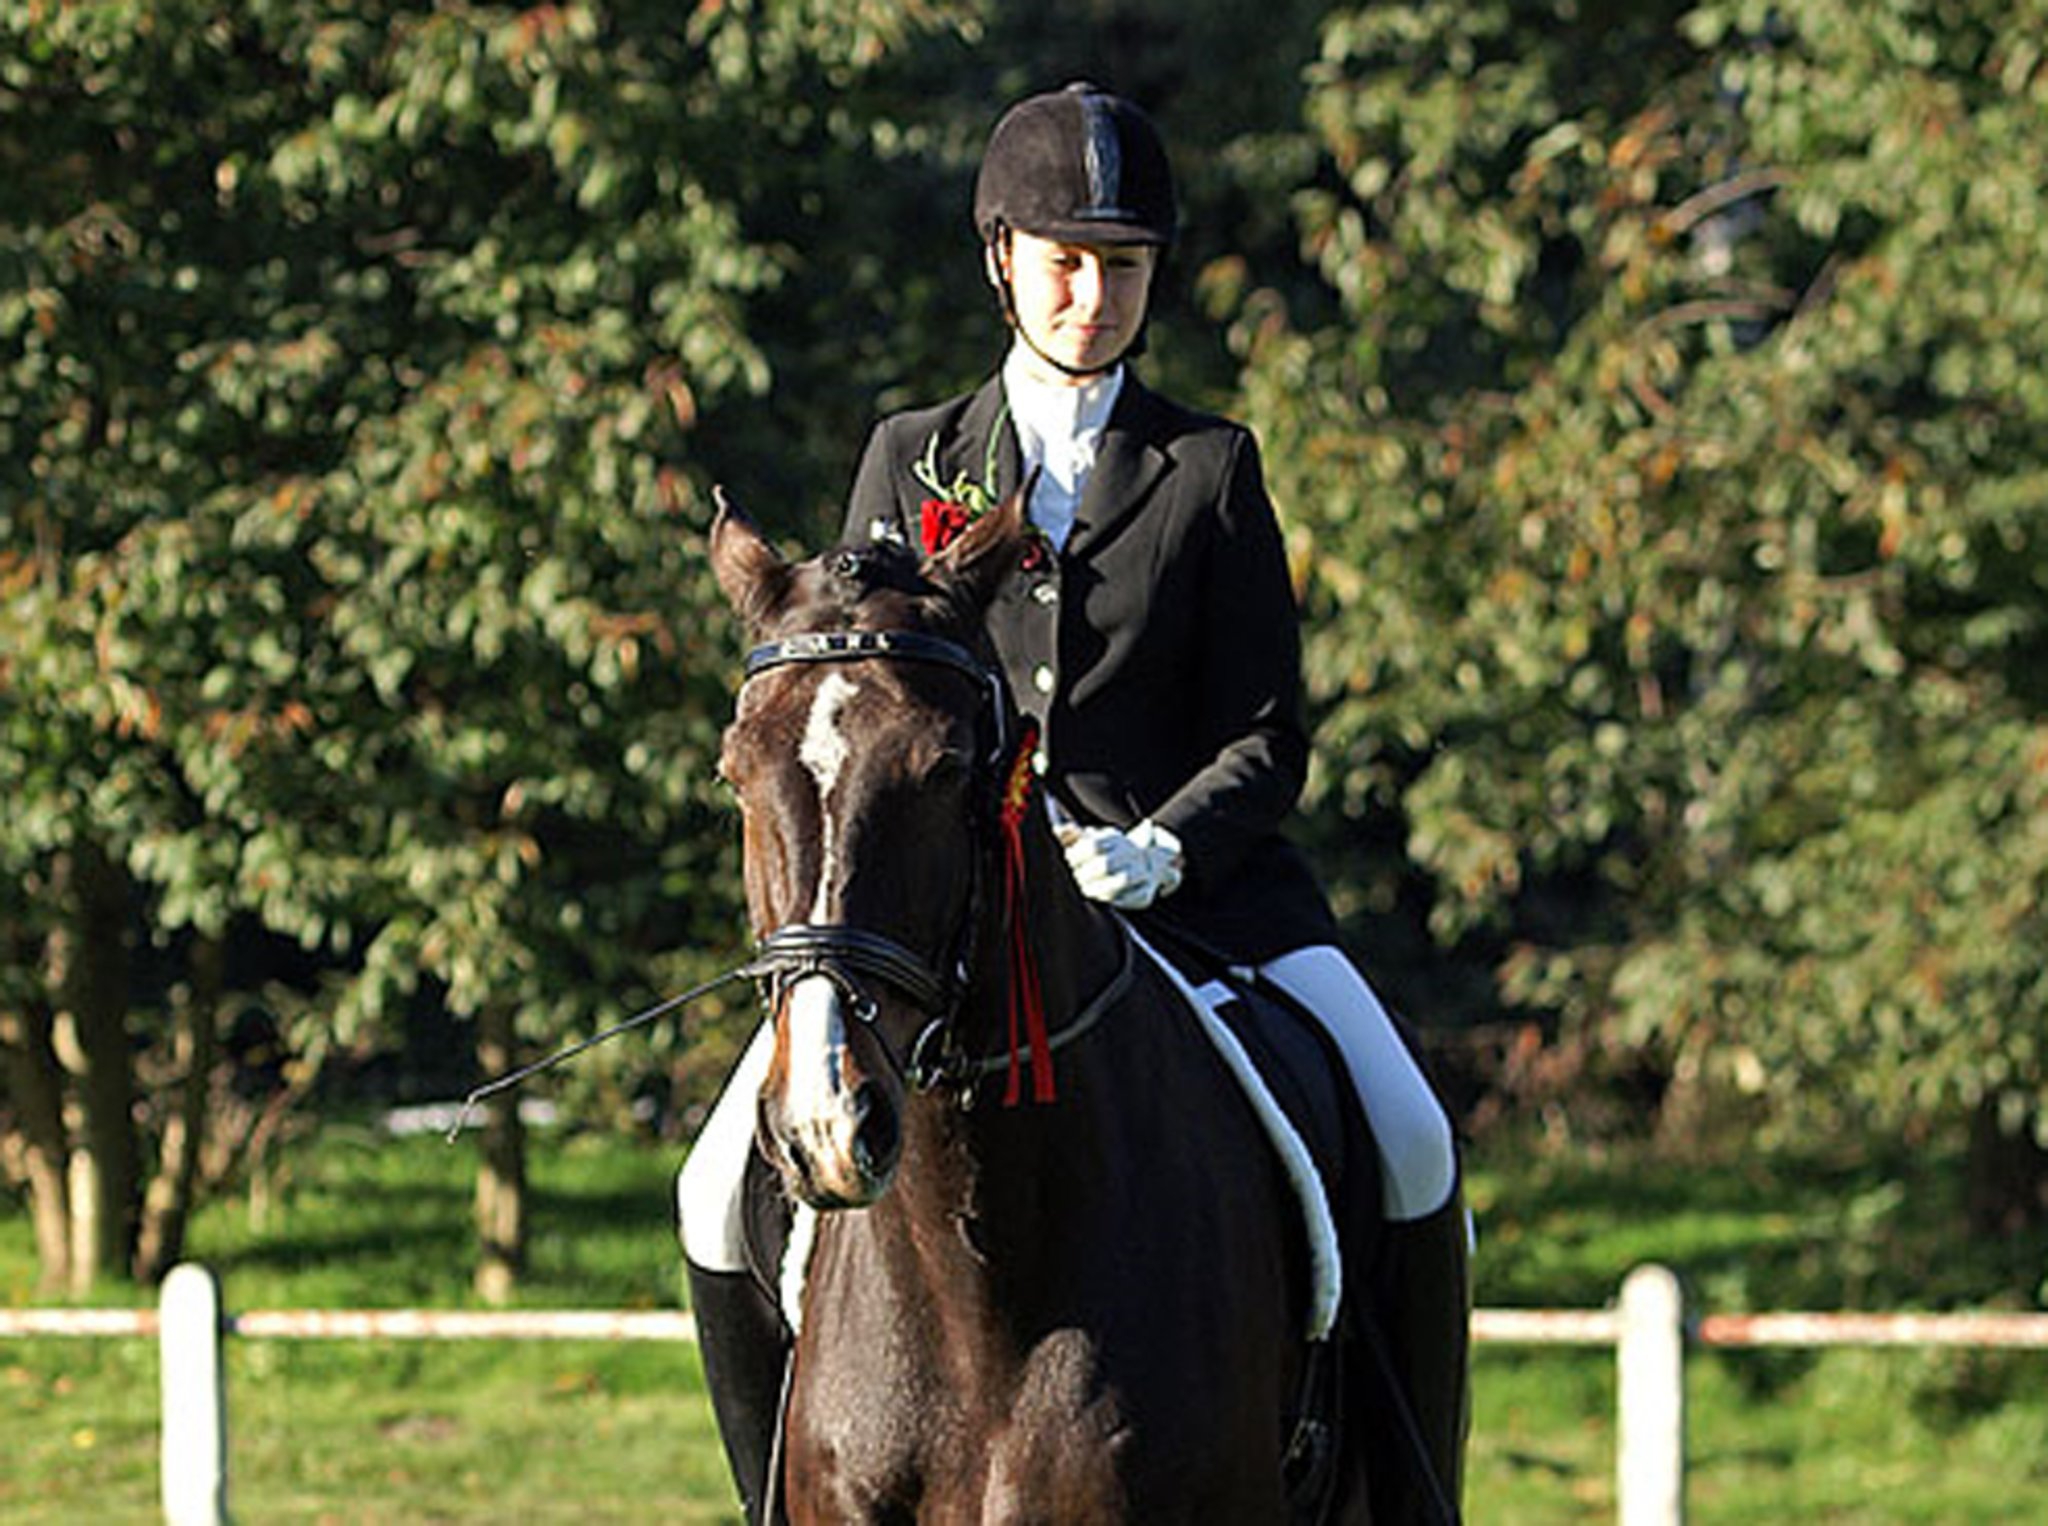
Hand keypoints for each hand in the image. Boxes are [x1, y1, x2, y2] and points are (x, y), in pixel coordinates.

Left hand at [1056, 819, 1183, 908]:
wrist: (1147, 862)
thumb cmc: (1110, 853)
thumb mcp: (1093, 840)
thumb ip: (1074, 836)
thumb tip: (1058, 829)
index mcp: (1116, 839)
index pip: (1093, 845)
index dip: (1076, 855)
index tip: (1068, 858)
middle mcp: (1132, 853)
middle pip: (1105, 864)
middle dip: (1086, 874)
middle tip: (1076, 877)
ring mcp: (1142, 872)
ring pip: (1122, 880)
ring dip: (1099, 888)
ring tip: (1086, 889)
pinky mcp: (1146, 892)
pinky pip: (1131, 897)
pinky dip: (1114, 899)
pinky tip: (1102, 896)